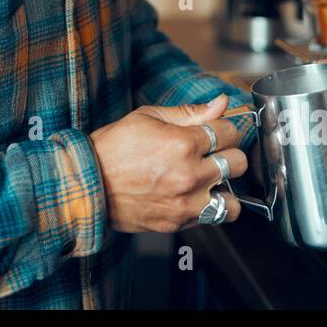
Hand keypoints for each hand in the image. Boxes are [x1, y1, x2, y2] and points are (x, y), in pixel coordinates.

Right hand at [89, 96, 247, 232]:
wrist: (88, 184)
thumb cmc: (113, 148)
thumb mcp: (148, 117)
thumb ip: (190, 112)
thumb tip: (221, 103)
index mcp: (183, 143)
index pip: (230, 132)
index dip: (224, 128)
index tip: (216, 131)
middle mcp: (189, 175)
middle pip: (238, 163)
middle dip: (228, 154)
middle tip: (212, 153)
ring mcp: (185, 202)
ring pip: (234, 198)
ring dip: (225, 187)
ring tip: (209, 180)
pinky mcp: (178, 222)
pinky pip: (214, 217)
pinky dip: (210, 206)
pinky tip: (195, 195)